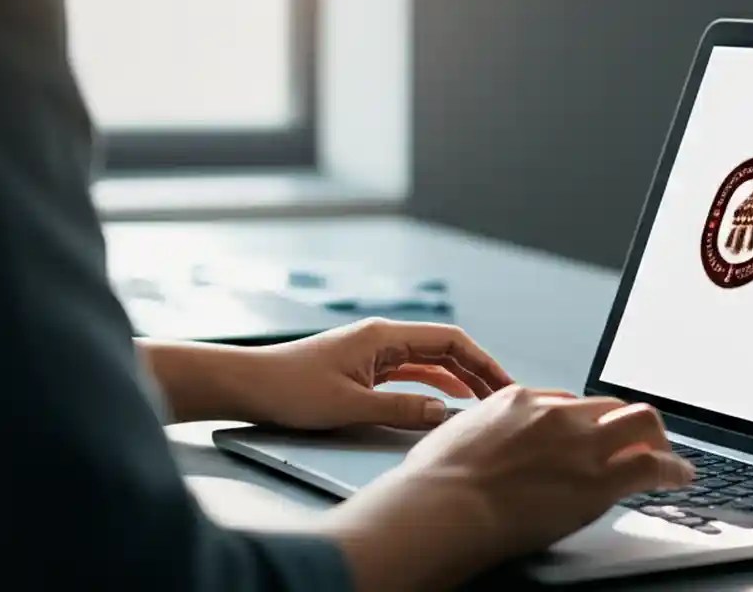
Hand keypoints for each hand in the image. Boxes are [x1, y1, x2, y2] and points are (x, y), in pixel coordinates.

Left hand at [248, 319, 514, 429]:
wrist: (247, 385)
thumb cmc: (291, 390)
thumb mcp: (351, 406)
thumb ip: (402, 410)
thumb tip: (446, 415)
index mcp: (384, 337)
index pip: (450, 341)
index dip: (482, 362)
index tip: (504, 385)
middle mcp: (383, 339)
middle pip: (444, 349)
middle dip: (477, 371)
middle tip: (503, 397)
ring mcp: (373, 353)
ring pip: (429, 362)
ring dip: (457, 379)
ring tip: (483, 402)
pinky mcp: (363, 369)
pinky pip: (410, 374)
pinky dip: (432, 386)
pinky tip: (446, 402)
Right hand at [320, 386, 694, 590]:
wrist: (443, 506)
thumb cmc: (434, 483)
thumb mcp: (454, 438)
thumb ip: (483, 434)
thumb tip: (483, 445)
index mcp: (518, 400)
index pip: (567, 403)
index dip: (585, 421)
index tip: (592, 434)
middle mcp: (555, 414)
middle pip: (609, 405)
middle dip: (627, 423)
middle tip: (639, 441)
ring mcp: (579, 443)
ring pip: (641, 422)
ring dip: (658, 439)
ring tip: (667, 457)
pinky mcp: (597, 478)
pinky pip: (651, 464)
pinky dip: (673, 469)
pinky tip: (679, 477)